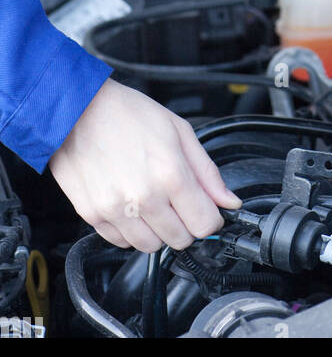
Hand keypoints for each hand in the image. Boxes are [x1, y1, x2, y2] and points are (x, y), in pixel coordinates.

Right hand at [48, 78, 241, 251]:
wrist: (78, 110)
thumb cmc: (127, 113)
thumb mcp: (179, 131)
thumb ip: (207, 171)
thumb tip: (229, 200)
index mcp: (170, 174)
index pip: (204, 224)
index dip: (211, 218)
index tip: (206, 210)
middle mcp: (143, 198)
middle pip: (180, 240)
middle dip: (185, 224)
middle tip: (177, 202)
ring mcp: (116, 210)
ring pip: (150, 247)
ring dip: (157, 231)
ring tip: (152, 202)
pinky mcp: (92, 215)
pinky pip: (120, 242)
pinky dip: (130, 230)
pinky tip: (130, 205)